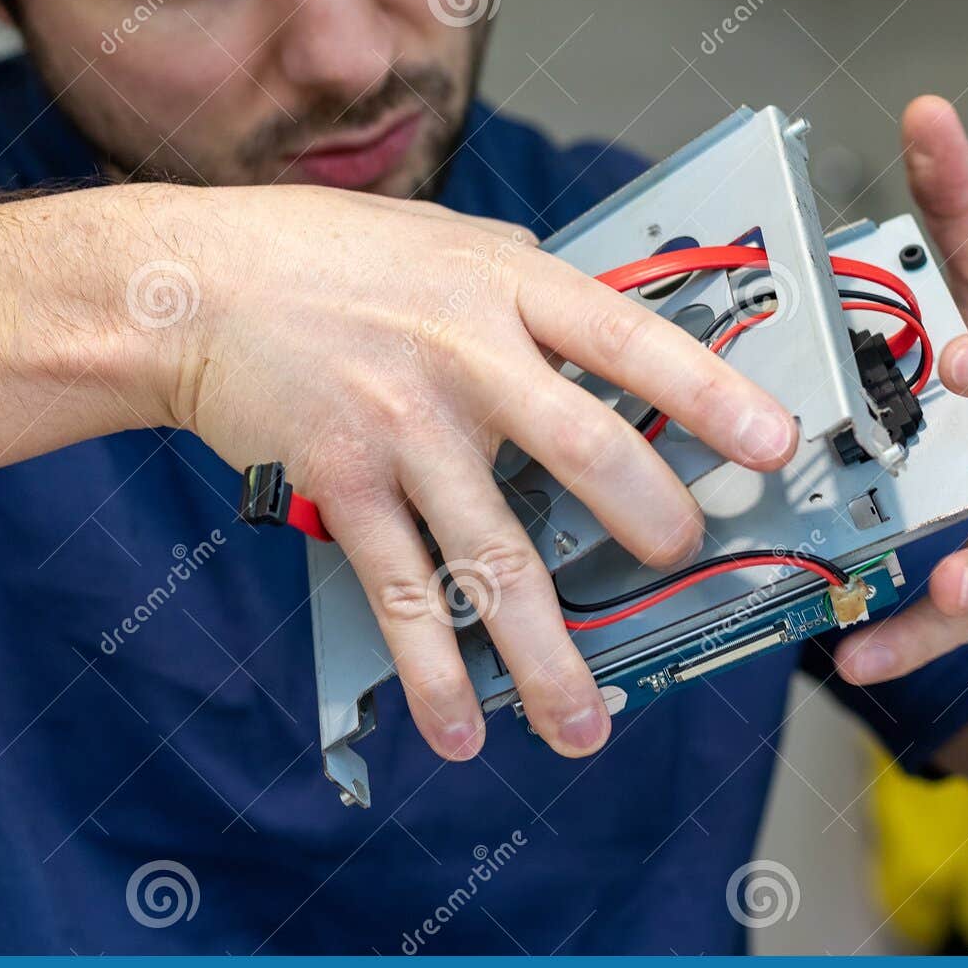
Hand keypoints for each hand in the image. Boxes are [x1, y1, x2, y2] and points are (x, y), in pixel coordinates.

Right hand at [146, 184, 798, 760]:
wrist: (194, 283)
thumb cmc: (329, 255)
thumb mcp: (452, 242)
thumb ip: (532, 291)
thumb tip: (611, 333)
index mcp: (507, 289)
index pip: (629, 339)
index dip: (708, 392)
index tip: (774, 443)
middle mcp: (463, 357)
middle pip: (583, 450)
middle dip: (651, 522)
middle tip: (684, 563)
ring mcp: (402, 427)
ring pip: (494, 555)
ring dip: (546, 653)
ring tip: (585, 724)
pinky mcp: (343, 485)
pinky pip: (403, 592)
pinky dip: (434, 669)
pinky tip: (460, 723)